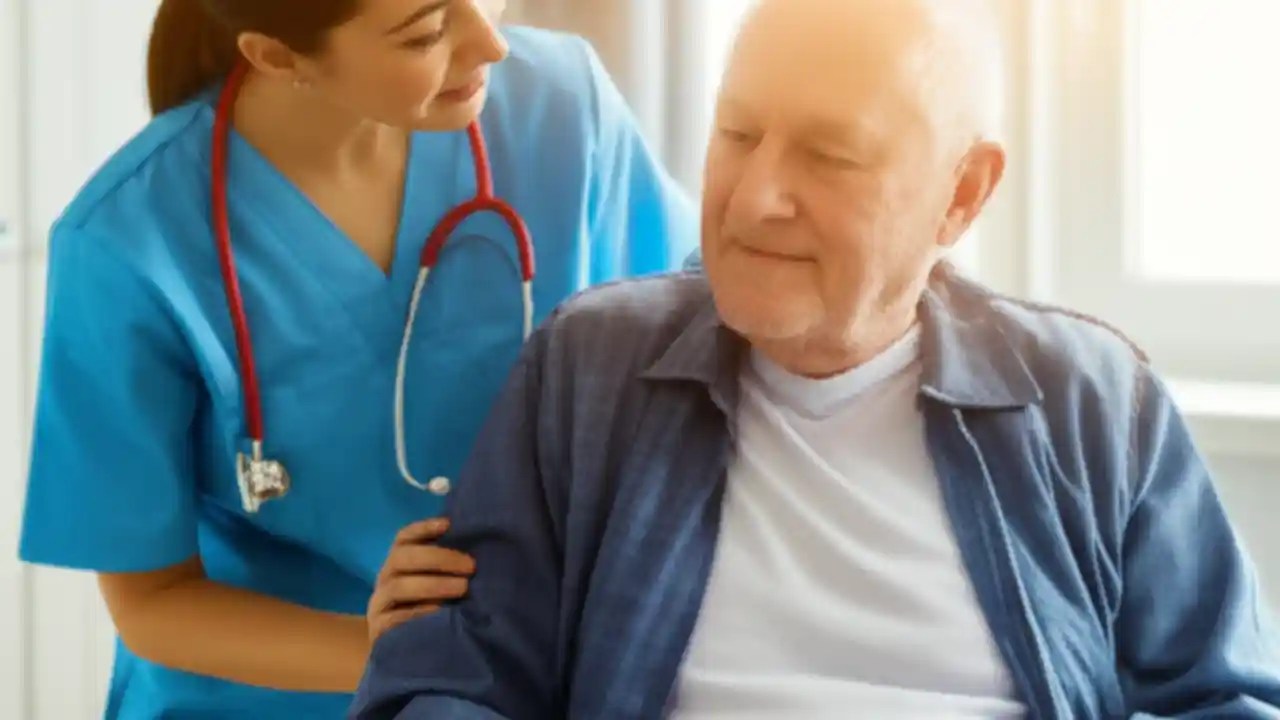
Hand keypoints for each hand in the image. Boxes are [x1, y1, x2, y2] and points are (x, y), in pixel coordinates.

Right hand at [367, 519, 475, 644]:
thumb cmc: (431, 610)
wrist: (407, 652)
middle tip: (470, 566)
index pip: (404, 538)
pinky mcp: (379, 630)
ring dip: (433, 584)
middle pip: (403, 557)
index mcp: (398, 563)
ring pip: (399, 586)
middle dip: (438, 558)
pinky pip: (395, 618)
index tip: (449, 524)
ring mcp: (379, 604)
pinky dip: (418, 612)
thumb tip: (482, 548)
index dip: (424, 528)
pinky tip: (441, 612)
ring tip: (462, 588)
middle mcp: (385, 578)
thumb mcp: (440, 584)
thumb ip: (451, 568)